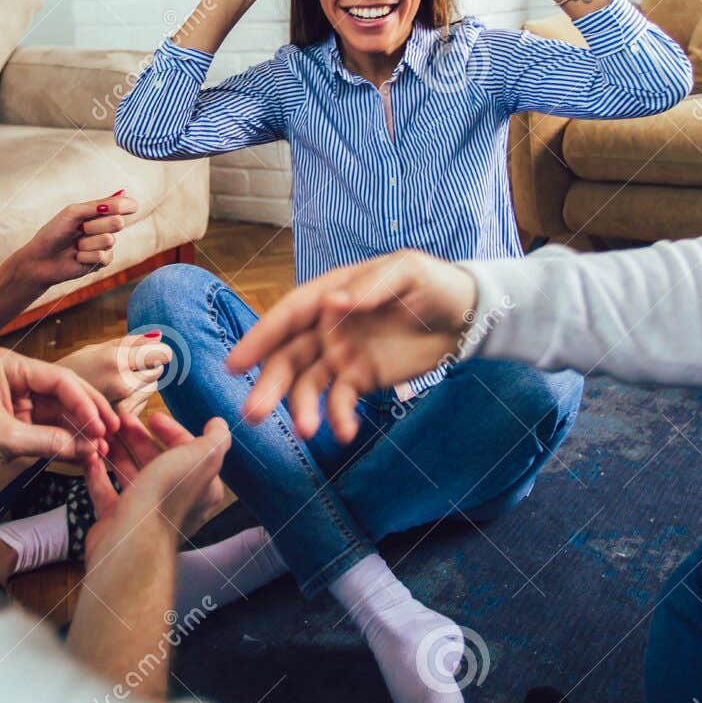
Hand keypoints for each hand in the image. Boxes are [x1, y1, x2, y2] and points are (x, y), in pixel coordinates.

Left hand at [0, 347, 117, 499]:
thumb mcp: (1, 441)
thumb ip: (48, 442)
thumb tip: (89, 447)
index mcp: (7, 367)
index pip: (58, 379)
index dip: (85, 403)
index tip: (102, 427)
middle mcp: (12, 380)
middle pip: (63, 395)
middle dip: (87, 415)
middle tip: (112, 435)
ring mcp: (12, 405)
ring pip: (57, 415)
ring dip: (78, 432)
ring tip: (100, 449)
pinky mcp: (10, 428)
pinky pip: (45, 432)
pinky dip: (62, 443)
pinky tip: (81, 454)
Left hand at [11, 193, 137, 287]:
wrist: (41, 258)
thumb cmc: (54, 232)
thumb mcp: (73, 213)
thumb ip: (97, 205)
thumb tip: (123, 193)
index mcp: (102, 211)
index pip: (128, 205)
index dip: (125, 206)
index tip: (110, 208)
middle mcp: (107, 227)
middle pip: (118, 222)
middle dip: (94, 225)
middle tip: (79, 229)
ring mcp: (106, 245)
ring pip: (108, 240)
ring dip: (86, 242)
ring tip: (75, 245)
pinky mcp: (103, 262)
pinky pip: (102, 256)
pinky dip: (85, 255)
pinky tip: (76, 256)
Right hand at [59, 334, 172, 414]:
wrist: (50, 400)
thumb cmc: (75, 368)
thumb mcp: (98, 348)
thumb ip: (131, 342)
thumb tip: (159, 335)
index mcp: (115, 359)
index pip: (160, 354)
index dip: (159, 352)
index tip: (154, 352)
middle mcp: (121, 383)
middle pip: (157, 371)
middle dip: (147, 367)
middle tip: (126, 367)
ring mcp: (121, 404)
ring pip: (151, 388)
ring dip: (141, 385)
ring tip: (116, 383)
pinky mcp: (120, 421)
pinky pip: (142, 404)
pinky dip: (134, 400)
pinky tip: (114, 397)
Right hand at [83, 412, 229, 559]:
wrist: (132, 538)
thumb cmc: (168, 495)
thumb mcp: (203, 457)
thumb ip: (217, 438)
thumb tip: (219, 424)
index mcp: (199, 486)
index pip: (188, 451)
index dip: (171, 430)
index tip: (152, 417)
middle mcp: (174, 500)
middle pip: (156, 460)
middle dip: (138, 437)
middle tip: (119, 420)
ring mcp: (144, 511)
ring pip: (130, 474)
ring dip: (116, 451)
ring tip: (102, 432)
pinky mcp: (117, 520)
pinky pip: (105, 492)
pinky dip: (97, 473)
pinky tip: (90, 456)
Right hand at [225, 250, 479, 442]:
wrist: (465, 316)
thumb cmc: (432, 283)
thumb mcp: (406, 271)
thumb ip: (370, 286)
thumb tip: (333, 304)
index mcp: (331, 294)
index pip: (289, 315)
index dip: (261, 337)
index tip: (236, 363)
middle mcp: (326, 327)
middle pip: (288, 356)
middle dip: (270, 384)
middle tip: (255, 413)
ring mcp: (340, 355)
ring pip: (307, 384)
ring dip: (301, 407)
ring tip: (308, 430)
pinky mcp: (360, 379)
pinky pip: (340, 401)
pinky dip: (337, 417)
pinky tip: (344, 432)